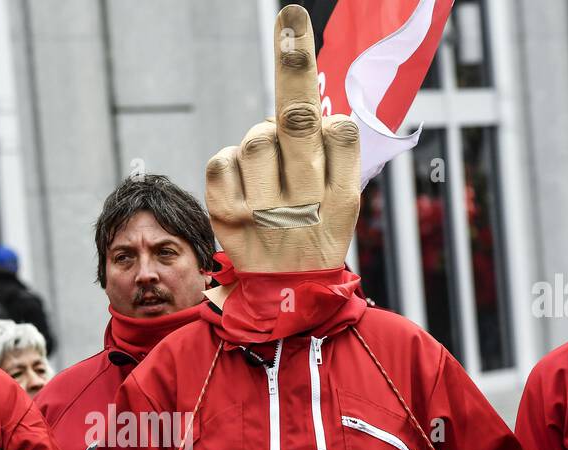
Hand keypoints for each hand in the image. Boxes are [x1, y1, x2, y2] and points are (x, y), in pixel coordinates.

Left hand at [204, 4, 360, 275]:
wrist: (283, 302)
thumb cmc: (316, 241)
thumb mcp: (344, 205)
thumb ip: (337, 157)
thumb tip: (319, 105)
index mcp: (341, 200)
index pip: (341, 131)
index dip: (330, 115)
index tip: (322, 91)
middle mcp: (303, 205)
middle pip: (296, 120)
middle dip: (294, 62)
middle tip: (291, 18)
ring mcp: (261, 211)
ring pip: (258, 136)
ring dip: (263, 142)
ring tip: (271, 175)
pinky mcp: (225, 217)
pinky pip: (224, 159)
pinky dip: (233, 161)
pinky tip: (247, 183)